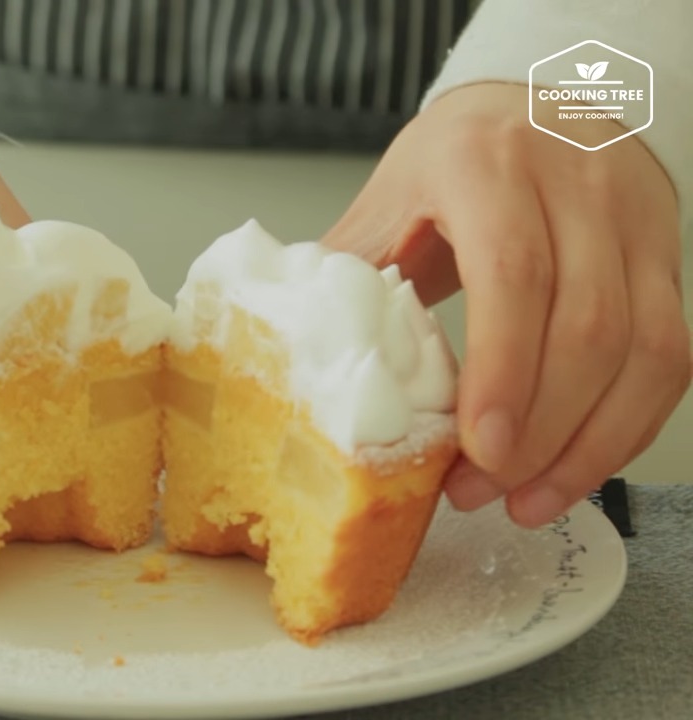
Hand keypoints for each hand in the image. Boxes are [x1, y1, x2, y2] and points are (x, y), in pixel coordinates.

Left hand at [322, 82, 689, 527]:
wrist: (534, 104)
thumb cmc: (452, 160)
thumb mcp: (388, 197)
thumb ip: (349, 274)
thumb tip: (299, 362)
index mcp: (486, 165)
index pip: (514, 272)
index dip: (502, 369)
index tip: (479, 448)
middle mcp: (577, 185)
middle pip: (588, 325)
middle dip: (540, 429)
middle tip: (486, 490)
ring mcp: (635, 221)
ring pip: (646, 349)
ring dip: (589, 444)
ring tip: (529, 500)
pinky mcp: (666, 258)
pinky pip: (670, 356)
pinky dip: (626, 425)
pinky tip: (577, 465)